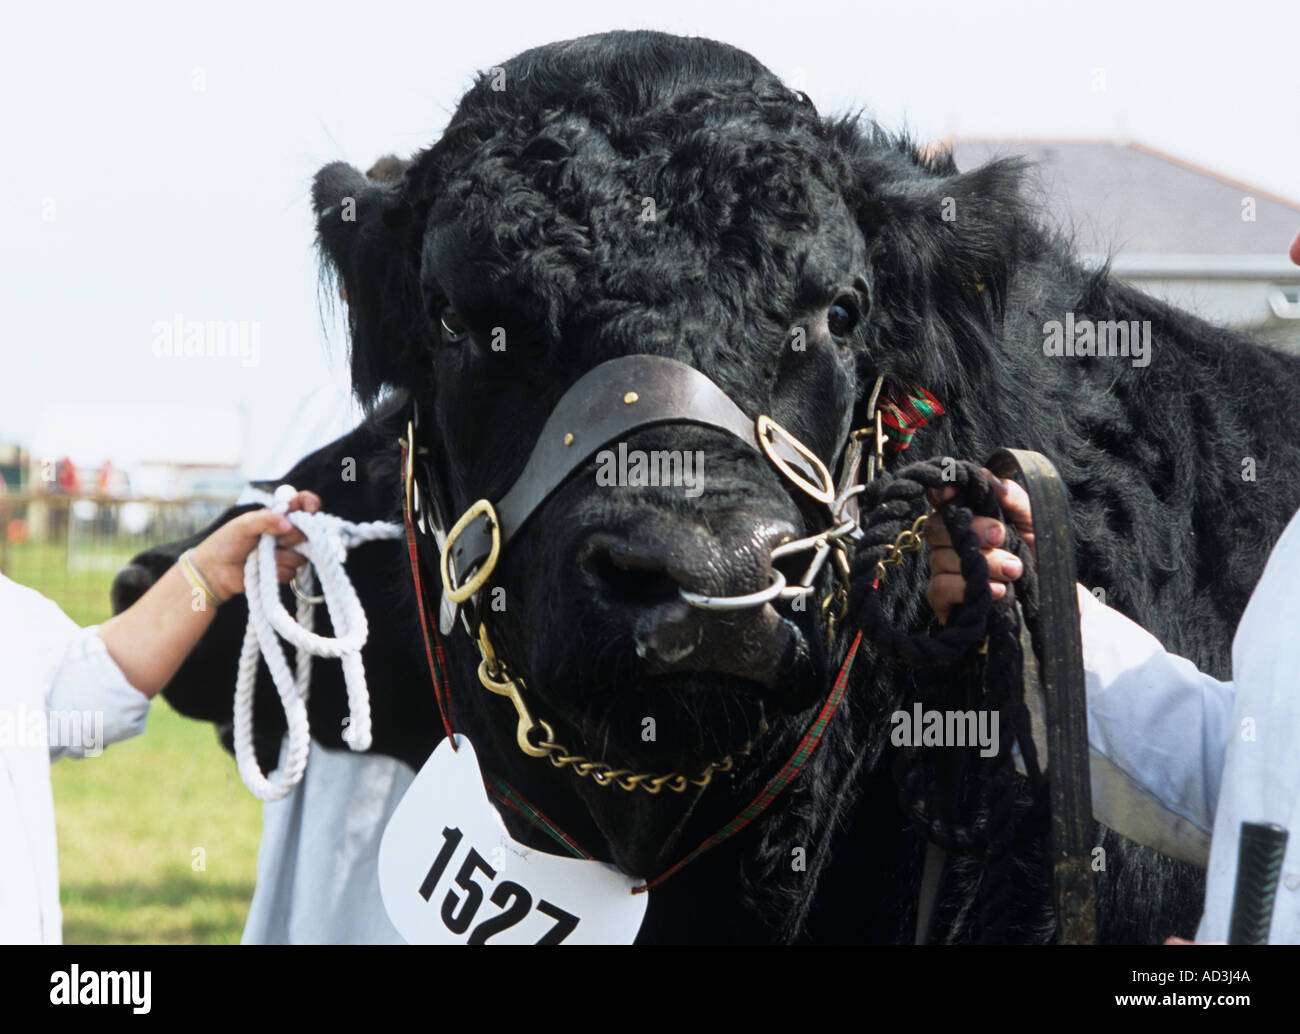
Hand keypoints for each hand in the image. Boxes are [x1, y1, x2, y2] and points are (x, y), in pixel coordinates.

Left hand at [189, 490, 321, 600]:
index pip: (303, 504)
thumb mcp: (243, 525)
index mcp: (278, 515)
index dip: (311, 504)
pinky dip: (276, 571)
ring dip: (282, 557)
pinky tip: (261, 568)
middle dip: (294, 537)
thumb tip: (288, 525)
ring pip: (301, 556)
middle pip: (307, 533)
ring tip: (260, 556)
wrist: (215, 571)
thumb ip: (265, 520)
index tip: (310, 509)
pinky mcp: (283, 571)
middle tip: (276, 540)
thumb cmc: (226, 542)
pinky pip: (292, 572)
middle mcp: (286, 533)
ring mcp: (286, 552)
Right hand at [923, 469, 1034, 625]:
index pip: (940, 500)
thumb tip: (987, 475)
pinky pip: (940, 587)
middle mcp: (948, 542)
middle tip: (1001, 536)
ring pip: (941, 558)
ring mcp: (943, 570)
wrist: (1050, 599)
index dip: (939, 493)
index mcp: (966, 517)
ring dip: (983, 563)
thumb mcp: (1035, 521)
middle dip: (972, 530)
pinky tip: (998, 590)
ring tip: (1015, 570)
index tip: (950, 492)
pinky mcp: (942, 600)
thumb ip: (1013, 498)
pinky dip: (966, 587)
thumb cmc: (1038, 554)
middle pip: (935, 526)